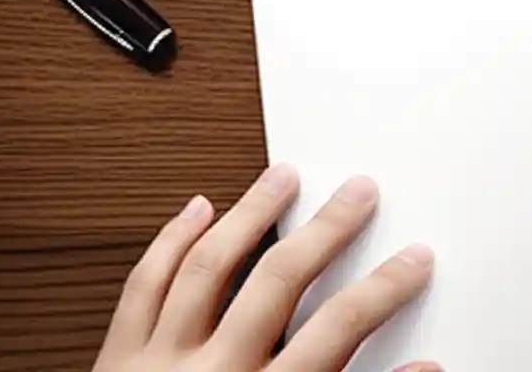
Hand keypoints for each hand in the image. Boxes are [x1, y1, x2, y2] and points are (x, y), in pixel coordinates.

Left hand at [93, 166, 437, 371]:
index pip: (340, 328)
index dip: (384, 288)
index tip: (414, 259)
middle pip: (281, 280)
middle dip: (328, 229)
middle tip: (358, 191)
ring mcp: (159, 362)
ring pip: (210, 265)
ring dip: (251, 214)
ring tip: (282, 178)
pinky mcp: (117, 360)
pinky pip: (144, 284)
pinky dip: (170, 241)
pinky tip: (197, 208)